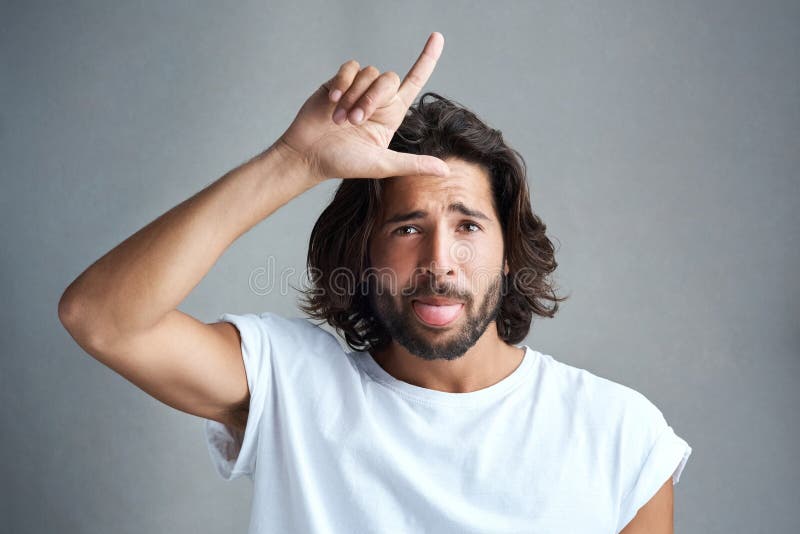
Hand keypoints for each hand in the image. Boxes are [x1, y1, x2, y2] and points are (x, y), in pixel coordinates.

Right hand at [275, 32, 450, 181]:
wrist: (308, 156)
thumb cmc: (343, 163)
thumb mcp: (382, 165)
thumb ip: (413, 164)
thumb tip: (445, 171)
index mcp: (391, 115)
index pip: (415, 81)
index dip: (427, 59)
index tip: (437, 37)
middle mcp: (377, 99)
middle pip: (389, 78)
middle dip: (372, 98)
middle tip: (354, 122)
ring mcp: (356, 90)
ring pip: (368, 73)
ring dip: (354, 97)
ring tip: (339, 120)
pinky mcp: (337, 83)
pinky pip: (349, 69)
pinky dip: (342, 83)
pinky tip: (332, 101)